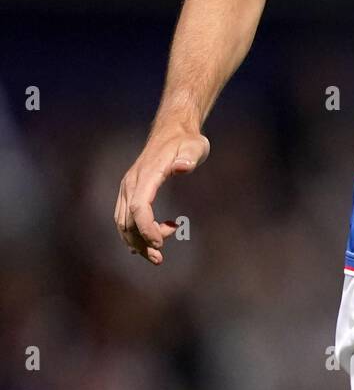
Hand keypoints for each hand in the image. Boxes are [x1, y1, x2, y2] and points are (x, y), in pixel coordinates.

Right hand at [114, 127, 209, 263]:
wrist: (172, 131)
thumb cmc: (186, 141)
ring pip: (123, 222)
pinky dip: (134, 232)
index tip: (160, 244)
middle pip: (127, 220)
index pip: (138, 207)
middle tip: (160, 258)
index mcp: (147, 174)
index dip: (146, 228)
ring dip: (136, 241)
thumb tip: (182, 167)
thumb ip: (189, 157)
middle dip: (141, 242)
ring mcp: (128, 187)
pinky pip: (124, 217)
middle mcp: (132, 182)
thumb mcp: (195, 146)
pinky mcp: (130, 191)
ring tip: (157, 253)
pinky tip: (151, 240)